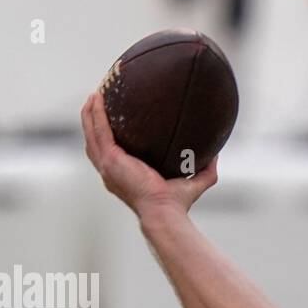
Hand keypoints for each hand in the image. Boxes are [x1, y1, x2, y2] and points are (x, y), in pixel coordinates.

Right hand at [80, 91, 217, 219]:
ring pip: (92, 134)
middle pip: (94, 141)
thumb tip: (217, 153)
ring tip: (94, 95)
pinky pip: (99, 131)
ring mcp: (108, 166)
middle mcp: (111, 172)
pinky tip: (97, 99)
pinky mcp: (111, 160)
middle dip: (92, 120)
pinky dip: (96, 115)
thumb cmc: (176, 203)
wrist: (166, 212)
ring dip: (90, 114)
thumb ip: (204, 168)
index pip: (109, 153)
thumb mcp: (193, 182)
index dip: (107, 136)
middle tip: (97, 100)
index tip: (111, 118)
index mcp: (123, 176)